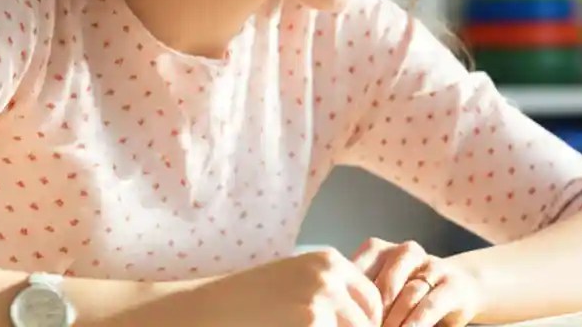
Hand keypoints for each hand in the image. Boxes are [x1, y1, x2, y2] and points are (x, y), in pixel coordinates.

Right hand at [173, 247, 383, 326]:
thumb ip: (331, 293)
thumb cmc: (250, 302)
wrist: (208, 310)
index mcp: (330, 261)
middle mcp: (330, 274)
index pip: (373, 298)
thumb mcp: (297, 282)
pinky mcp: (310, 322)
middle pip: (369, 320)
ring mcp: (321, 298)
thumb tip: (369, 319)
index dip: (367, 322)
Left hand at [351, 238, 482, 326]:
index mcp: (379, 250)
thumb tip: (340, 317)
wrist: (458, 289)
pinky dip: (416, 324)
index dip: (351, 300)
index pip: (357, 271)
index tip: (344, 319)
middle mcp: (406, 252)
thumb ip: (362, 298)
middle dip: (372, 316)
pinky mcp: (452, 283)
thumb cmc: (408, 297)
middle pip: (383, 285)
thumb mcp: (381, 292)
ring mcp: (432, 265)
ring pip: (407, 294)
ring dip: (394, 322)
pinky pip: (430, 305)